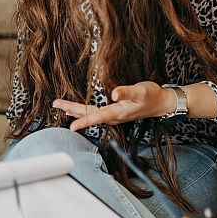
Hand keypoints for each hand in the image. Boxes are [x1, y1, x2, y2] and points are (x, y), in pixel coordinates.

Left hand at [54, 81, 171, 132]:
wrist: (161, 103)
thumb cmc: (152, 96)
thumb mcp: (141, 91)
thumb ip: (127, 92)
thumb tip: (113, 94)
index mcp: (118, 112)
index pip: (96, 117)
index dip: (83, 121)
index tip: (70, 126)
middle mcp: (114, 117)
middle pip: (88, 115)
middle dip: (71, 110)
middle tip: (55, 103)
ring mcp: (114, 116)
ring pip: (90, 115)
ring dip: (75, 111)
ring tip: (61, 107)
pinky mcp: (115, 113)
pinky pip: (95, 114)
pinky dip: (84, 111)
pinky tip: (78, 110)